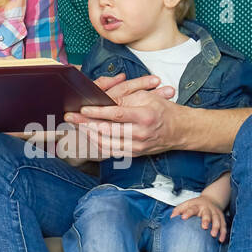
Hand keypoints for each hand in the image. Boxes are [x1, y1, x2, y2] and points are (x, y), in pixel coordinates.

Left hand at [63, 74, 181, 158]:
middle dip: (86, 123)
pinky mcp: (135, 154)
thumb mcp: (147, 97)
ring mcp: (137, 147)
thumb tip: (104, 99)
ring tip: (76, 125)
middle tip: (70, 117)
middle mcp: (140, 134)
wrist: (180, 130)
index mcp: (144, 116)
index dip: (97, 112)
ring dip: (88, 134)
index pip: (116, 114)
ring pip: (106, 143)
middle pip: (107, 130)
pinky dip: (97, 143)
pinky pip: (111, 151)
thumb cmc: (163, 110)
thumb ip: (125, 98)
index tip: (83, 108)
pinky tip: (89, 135)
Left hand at [171, 196, 227, 240]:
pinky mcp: (222, 217)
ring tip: (213, 235)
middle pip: (207, 214)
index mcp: (197, 205)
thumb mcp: (187, 204)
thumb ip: (178, 210)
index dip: (187, 213)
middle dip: (206, 220)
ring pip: (217, 219)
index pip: (192, 208)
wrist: (211, 199)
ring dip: (216, 227)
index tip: (183, 218)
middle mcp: (207, 209)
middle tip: (204, 227)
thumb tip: (171, 218)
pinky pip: (224, 225)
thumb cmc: (196, 205)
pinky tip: (221, 240)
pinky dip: (223, 233)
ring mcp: (215, 213)